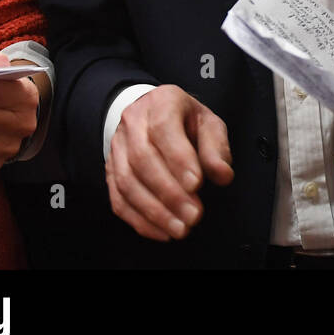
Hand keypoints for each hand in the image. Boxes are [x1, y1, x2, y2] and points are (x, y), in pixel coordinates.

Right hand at [106, 84, 233, 241]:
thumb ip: (216, 148)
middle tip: (193, 215)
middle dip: (169, 192)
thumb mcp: (208, 123)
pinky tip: (161, 231)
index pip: (164, 129)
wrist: (153, 113)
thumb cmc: (184, 120)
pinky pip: (118, 199)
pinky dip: (139, 219)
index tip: (196, 184)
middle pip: (143, 160)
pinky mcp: (110, 171)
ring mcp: (117, 147)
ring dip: (154, 211)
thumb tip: (222, 175)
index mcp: (161, 102)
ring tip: (180, 228)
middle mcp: (133, 122)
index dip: (178, 159)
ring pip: (127, 182)